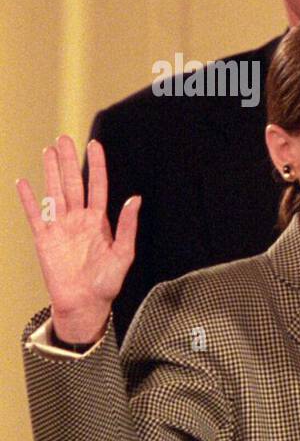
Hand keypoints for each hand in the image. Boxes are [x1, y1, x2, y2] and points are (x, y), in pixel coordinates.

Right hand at [17, 136, 138, 342]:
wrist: (86, 303)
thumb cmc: (107, 282)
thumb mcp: (124, 253)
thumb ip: (127, 225)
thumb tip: (135, 199)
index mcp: (99, 221)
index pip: (97, 185)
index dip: (96, 165)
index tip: (95, 144)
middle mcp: (78, 219)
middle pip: (72, 183)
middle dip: (68, 160)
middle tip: (64, 137)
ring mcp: (60, 227)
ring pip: (54, 192)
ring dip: (51, 171)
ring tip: (48, 150)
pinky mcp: (44, 239)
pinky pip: (35, 215)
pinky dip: (28, 199)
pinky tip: (23, 181)